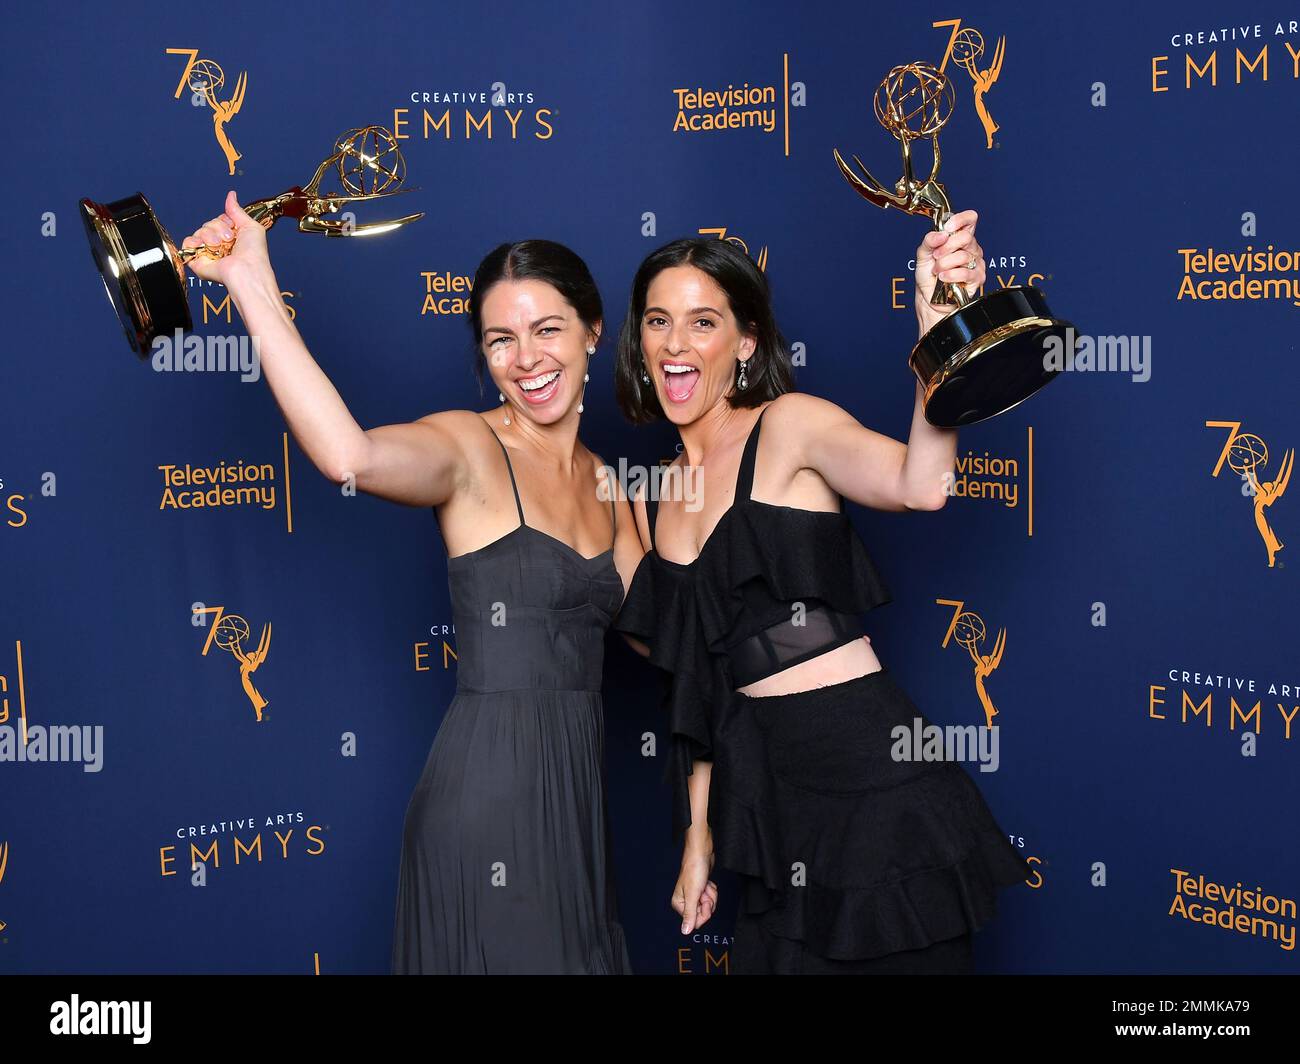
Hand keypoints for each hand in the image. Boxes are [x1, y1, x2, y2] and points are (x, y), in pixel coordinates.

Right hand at [181, 189, 271, 285]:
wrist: (246, 270)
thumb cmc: (254, 254)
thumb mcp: (251, 226)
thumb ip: (237, 210)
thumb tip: (231, 195)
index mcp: (232, 238)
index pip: (219, 220)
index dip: (225, 221)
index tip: (233, 228)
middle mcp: (220, 245)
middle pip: (209, 223)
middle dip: (219, 228)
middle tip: (229, 240)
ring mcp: (208, 252)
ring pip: (199, 231)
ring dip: (210, 235)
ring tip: (220, 246)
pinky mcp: (197, 260)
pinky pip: (187, 243)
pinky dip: (194, 241)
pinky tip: (206, 245)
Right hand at [671, 850, 717, 933]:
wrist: (701, 853)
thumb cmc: (694, 869)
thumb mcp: (693, 895)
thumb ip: (690, 914)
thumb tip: (685, 931)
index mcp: (679, 904)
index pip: (694, 921)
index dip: (703, 912)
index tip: (703, 900)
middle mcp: (685, 901)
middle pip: (702, 914)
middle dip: (708, 902)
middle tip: (704, 891)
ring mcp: (694, 896)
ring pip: (708, 906)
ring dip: (710, 895)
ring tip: (705, 884)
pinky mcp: (701, 890)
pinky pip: (711, 898)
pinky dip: (712, 890)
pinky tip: (707, 882)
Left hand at [914, 208, 985, 334]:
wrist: (929, 298)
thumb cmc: (929, 275)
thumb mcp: (923, 254)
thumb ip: (929, 240)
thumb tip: (941, 234)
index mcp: (959, 237)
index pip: (970, 219)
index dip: (960, 220)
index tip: (947, 228)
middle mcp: (970, 248)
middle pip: (965, 237)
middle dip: (946, 247)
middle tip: (936, 257)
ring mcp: (976, 262)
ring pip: (963, 255)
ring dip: (944, 265)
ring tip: (937, 271)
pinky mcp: (977, 277)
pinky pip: (966, 272)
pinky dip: (951, 275)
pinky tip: (943, 278)